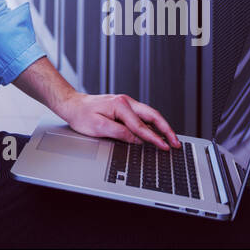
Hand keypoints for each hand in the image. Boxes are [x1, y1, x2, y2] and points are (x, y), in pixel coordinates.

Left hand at [56, 92, 179, 150]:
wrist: (72, 105)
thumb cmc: (82, 115)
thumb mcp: (98, 127)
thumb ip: (120, 133)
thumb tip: (137, 140)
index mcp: (120, 105)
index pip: (141, 126)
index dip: (154, 138)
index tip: (165, 147)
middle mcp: (126, 102)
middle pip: (153, 115)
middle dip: (167, 129)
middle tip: (176, 142)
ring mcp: (126, 104)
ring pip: (150, 115)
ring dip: (162, 127)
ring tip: (171, 139)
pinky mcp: (125, 108)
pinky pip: (143, 117)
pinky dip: (153, 125)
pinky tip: (157, 133)